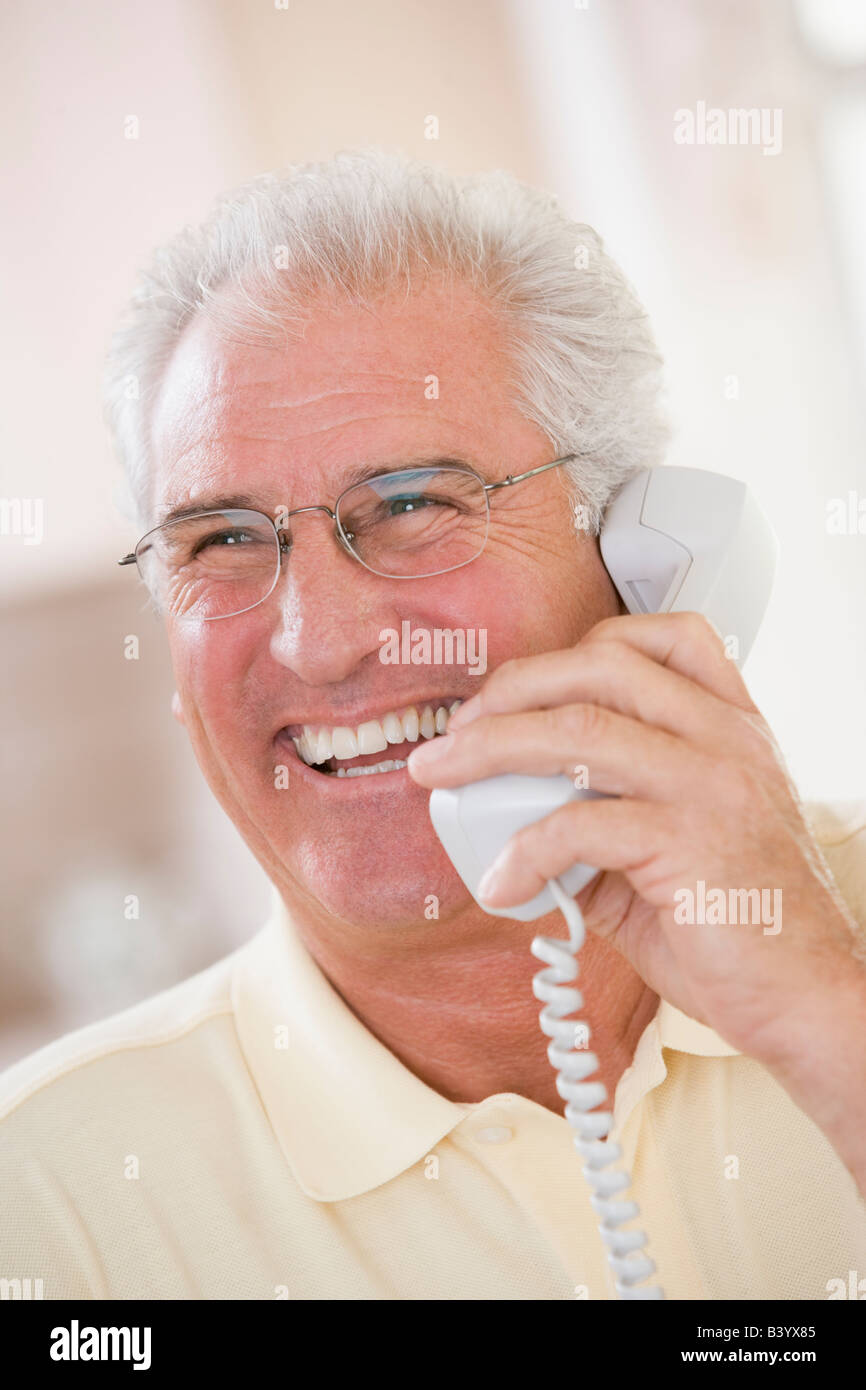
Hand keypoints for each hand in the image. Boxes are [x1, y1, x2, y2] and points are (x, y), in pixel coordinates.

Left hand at [407, 612, 865, 1070]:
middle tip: (456, 734)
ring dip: (489, 750)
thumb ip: (603, 809)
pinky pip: (577, 824)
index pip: (661, 638)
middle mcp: (726, 739)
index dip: (572, 652)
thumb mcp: (673, 845)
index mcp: (731, 727)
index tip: (513, 693)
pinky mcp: (688, 843)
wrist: (804, 997)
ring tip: (439, 777)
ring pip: (578, 730)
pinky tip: (501, 885)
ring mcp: (711, 785)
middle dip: (509, 689)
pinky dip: (522, 851)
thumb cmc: (740, 924)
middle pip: (599, 667)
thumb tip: (505, 809)